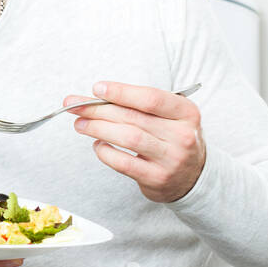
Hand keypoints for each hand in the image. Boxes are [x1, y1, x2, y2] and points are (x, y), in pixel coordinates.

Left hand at [65, 81, 205, 202]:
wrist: (192, 178)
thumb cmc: (171, 140)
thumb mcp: (169, 118)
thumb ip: (139, 107)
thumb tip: (96, 97)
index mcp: (186, 113)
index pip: (151, 98)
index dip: (121, 92)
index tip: (97, 88)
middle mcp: (182, 135)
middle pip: (132, 117)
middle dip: (98, 109)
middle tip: (75, 105)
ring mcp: (171, 158)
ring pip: (127, 138)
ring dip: (98, 128)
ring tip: (80, 124)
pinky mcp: (157, 178)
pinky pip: (123, 163)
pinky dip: (105, 152)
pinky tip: (97, 145)